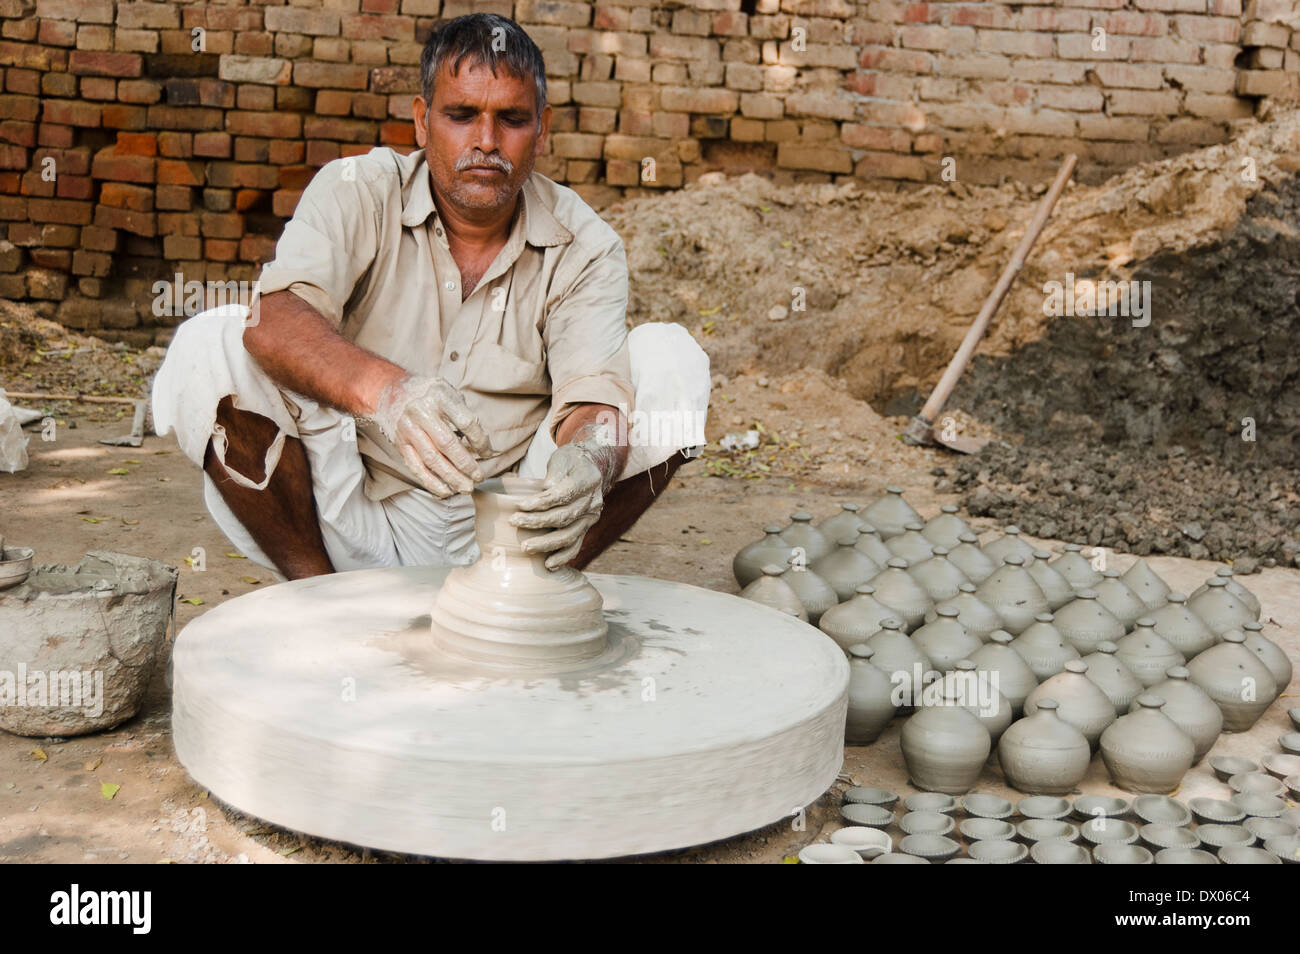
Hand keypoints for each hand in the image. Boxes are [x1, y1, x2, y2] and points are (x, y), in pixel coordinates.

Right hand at [371, 374, 492, 496]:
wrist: (392, 392)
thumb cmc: (430, 396)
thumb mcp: (449, 394)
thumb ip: (464, 416)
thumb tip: (484, 447)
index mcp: (440, 396)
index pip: (466, 422)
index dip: (480, 441)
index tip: (488, 453)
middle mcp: (421, 412)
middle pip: (447, 444)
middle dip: (466, 464)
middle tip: (479, 477)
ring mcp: (408, 429)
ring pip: (432, 459)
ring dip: (451, 477)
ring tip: (466, 488)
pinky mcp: (400, 444)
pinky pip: (416, 467)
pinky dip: (432, 482)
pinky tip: (446, 491)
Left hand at [511, 438, 617, 569]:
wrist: (594, 467)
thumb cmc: (572, 462)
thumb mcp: (562, 459)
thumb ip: (553, 474)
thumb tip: (541, 492)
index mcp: (586, 481)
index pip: (561, 495)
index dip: (540, 502)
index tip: (520, 505)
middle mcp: (592, 502)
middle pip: (563, 517)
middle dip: (537, 522)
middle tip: (514, 522)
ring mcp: (591, 517)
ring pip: (569, 535)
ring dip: (546, 544)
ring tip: (526, 548)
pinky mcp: (586, 527)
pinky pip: (576, 545)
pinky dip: (563, 557)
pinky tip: (549, 565)